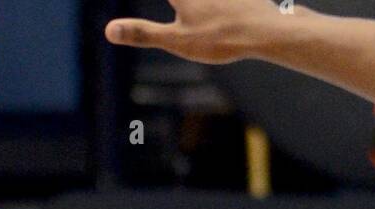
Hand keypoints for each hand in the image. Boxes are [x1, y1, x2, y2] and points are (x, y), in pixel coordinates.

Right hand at [106, 0, 283, 64]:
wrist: (266, 30)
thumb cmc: (220, 37)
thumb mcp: (176, 39)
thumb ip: (142, 33)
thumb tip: (109, 30)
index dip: (159, 8)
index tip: (151, 13)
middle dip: (178, 4)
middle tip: (177, 7)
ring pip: (204, 1)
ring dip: (193, 6)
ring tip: (189, 11)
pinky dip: (219, 4)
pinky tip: (222, 8)